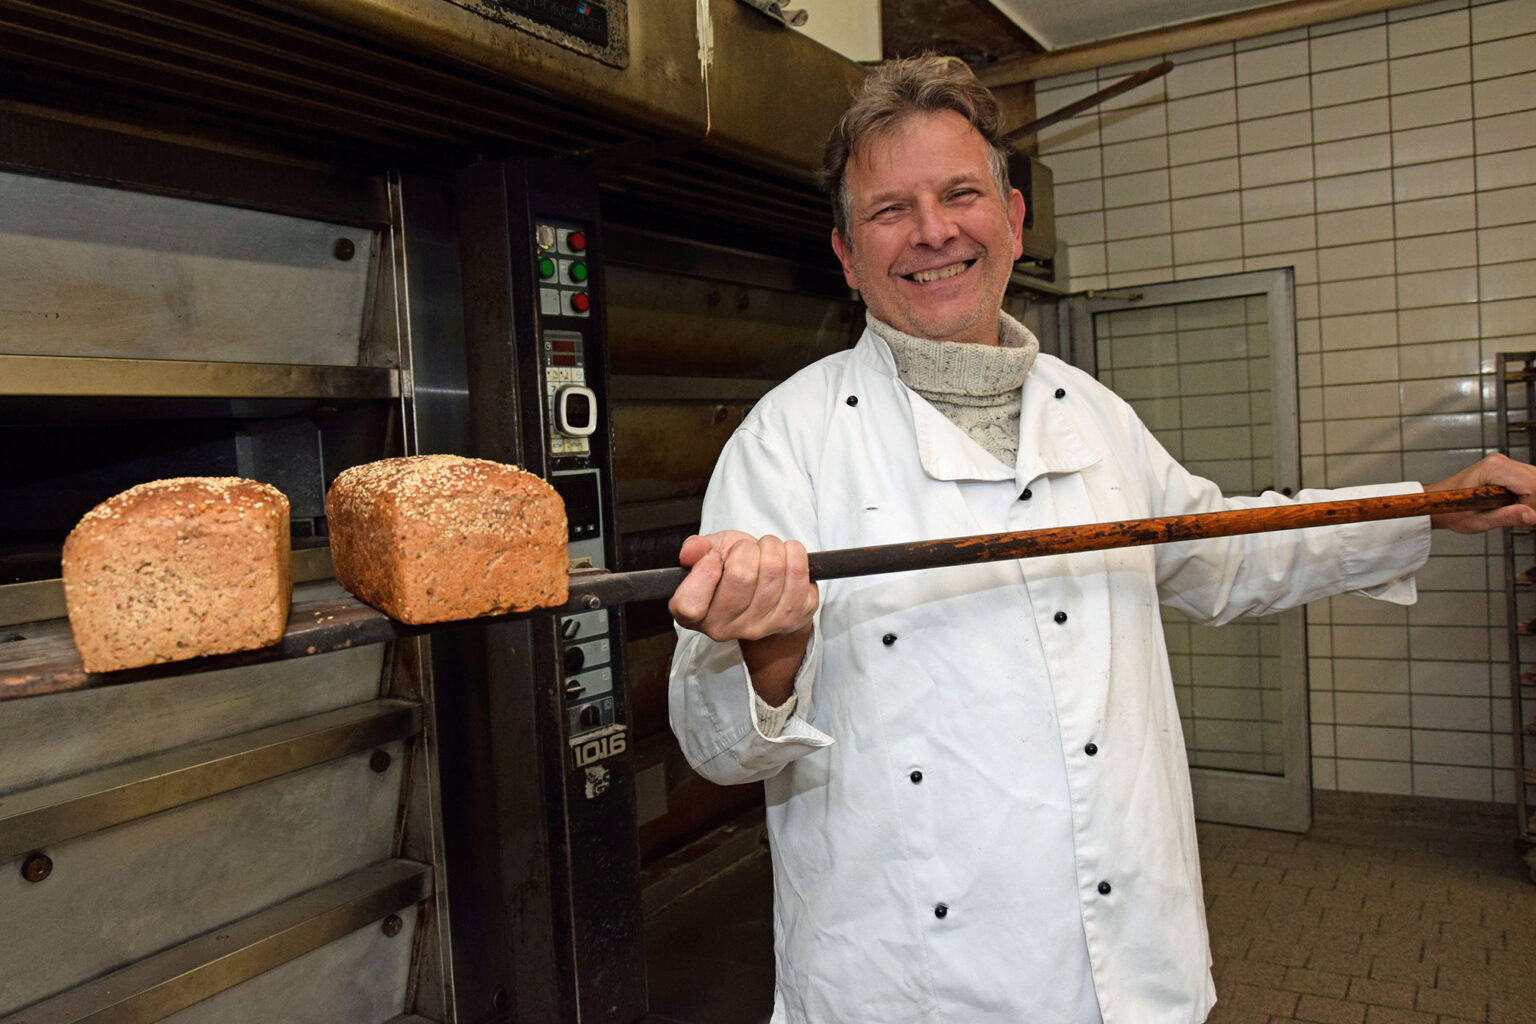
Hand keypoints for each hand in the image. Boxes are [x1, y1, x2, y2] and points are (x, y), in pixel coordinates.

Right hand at [669, 531, 818, 642]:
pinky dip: (796, 554)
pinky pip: (800, 576)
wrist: (765, 589)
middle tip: (747, 549)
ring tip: (767, 550)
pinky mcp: (792, 620)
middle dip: (746, 548)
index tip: (714, 558)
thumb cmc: (733, 569)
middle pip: (741, 576)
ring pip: (774, 570)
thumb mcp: (709, 553)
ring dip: (773, 547)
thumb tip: (693, 551)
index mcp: (695, 616)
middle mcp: (725, 629)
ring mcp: (760, 628)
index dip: (704, 571)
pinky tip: (787, 559)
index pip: (690, 605)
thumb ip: (696, 548)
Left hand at [1426, 453, 1535, 531]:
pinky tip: (1512, 502)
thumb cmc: (1452, 509)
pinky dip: (1528, 495)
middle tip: (1516, 513)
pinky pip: (1531, 480)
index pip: (1532, 484)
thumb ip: (1506, 517)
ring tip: (1510, 508)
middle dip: (1532, 501)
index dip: (1529, 504)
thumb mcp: (1478, 520)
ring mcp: (1505, 463)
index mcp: (1493, 469)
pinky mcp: (1508, 469)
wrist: (1439, 503)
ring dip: (1531, 498)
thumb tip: (1532, 515)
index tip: (1518, 514)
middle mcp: (1500, 461)